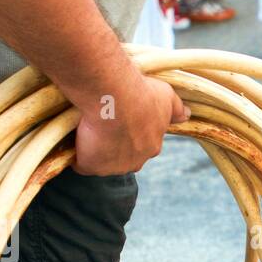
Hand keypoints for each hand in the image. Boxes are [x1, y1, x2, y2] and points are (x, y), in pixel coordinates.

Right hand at [72, 74, 188, 175]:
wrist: (113, 97)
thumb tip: (187, 115)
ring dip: (94, 150)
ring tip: (85, 128)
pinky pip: (81, 164)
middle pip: (122, 158)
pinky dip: (77, 154)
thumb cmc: (141, 93)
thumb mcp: (165, 96)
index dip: (130, 134)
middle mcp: (135, 162)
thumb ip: (176, 108)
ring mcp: (112, 167)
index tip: (120, 120)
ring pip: (101, 162)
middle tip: (101, 124)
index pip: (141, 146)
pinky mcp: (91, 166)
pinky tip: (73, 139)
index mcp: (152, 146)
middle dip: (113, 146)